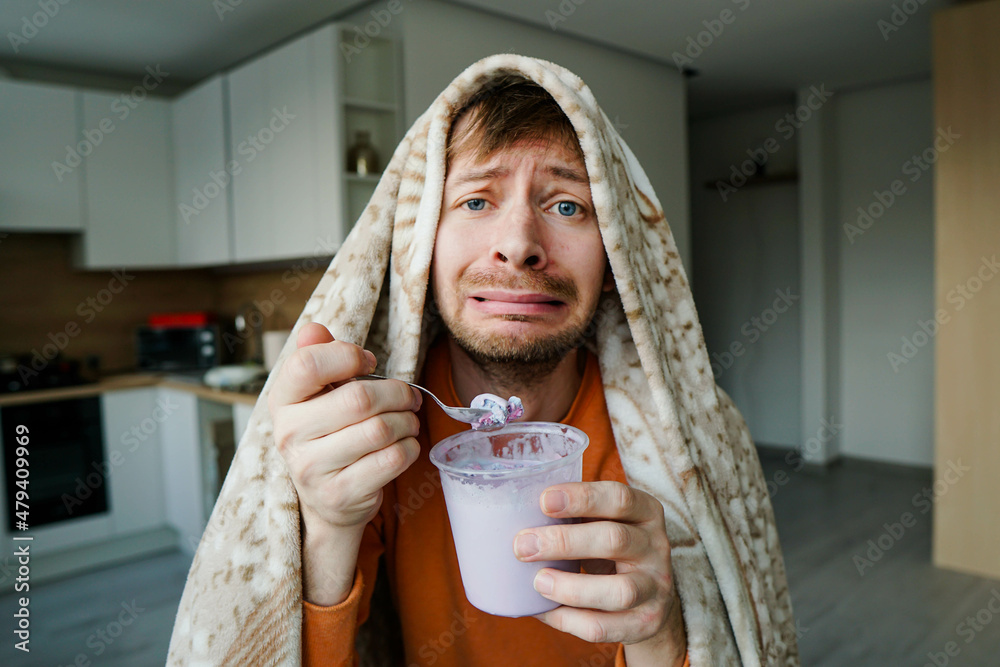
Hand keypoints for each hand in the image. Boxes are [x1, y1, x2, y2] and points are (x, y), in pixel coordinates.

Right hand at [268, 323, 422, 530]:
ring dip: (407, 421)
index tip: (368, 363)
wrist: (328, 500)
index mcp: (283, 401)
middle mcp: (289, 435)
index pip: (307, 364)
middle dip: (397, 393)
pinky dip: (410, 447)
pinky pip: (392, 459)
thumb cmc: (330, 433)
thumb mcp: (319, 394)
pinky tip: (405, 445)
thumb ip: (320, 357)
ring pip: (381, 429)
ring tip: (409, 421)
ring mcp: (312, 469)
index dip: (348, 356)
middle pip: (359, 398)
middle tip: (409, 397)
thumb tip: (314, 329)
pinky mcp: (340, 494)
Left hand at [513, 481, 685, 664]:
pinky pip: (604, 627)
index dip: (582, 497)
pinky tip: (544, 609)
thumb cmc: (610, 548)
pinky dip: (568, 620)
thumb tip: (513, 509)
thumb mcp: (604, 521)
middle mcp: (656, 547)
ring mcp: (655, 587)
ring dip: (571, 587)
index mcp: (646, 512)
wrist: (650, 595)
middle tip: (523, 546)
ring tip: (537, 581)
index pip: (619, 497)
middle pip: (614, 540)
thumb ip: (574, 514)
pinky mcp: (645, 623)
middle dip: (564, 542)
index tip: (544, 500)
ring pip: (618, 591)